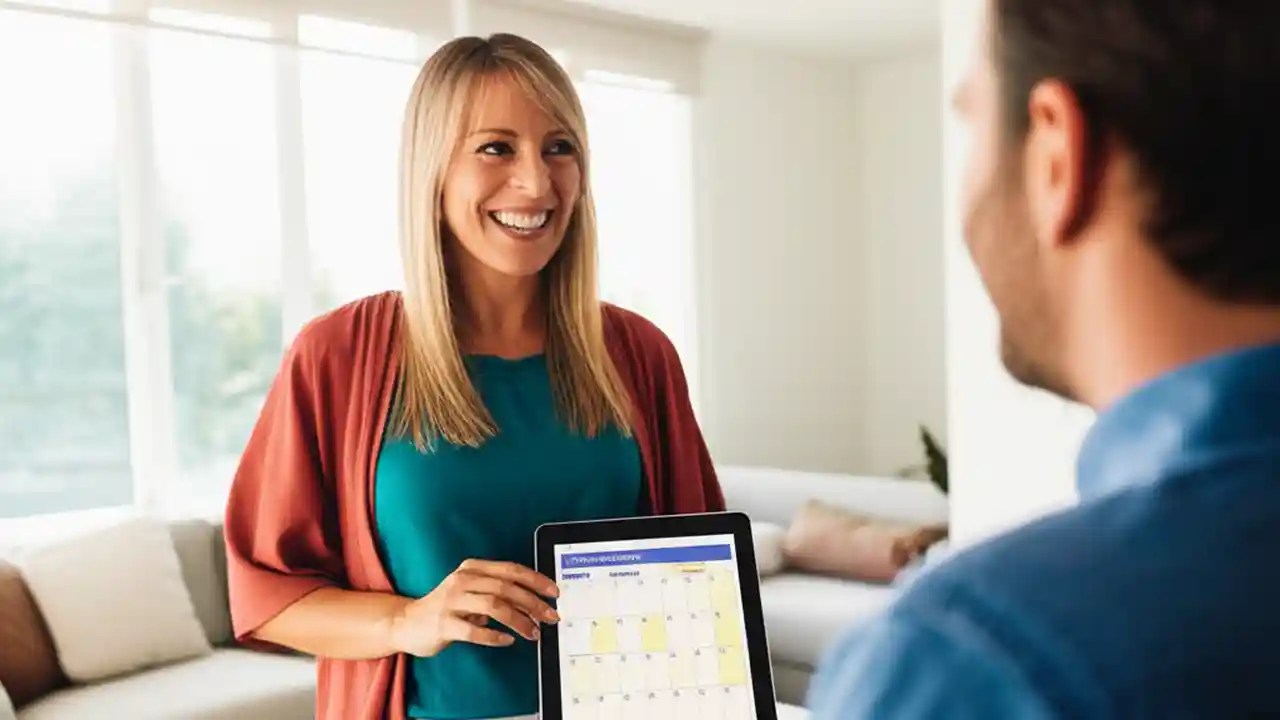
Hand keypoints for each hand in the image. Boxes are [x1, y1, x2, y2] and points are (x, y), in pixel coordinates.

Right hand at [390, 559, 559, 656]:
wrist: (407, 623)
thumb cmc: (447, 608)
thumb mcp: (472, 592)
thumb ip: (498, 593)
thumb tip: (535, 604)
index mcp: (473, 568)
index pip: (511, 569)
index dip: (535, 580)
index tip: (554, 592)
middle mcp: (462, 580)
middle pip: (506, 588)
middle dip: (533, 603)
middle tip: (550, 617)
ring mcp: (451, 601)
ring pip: (494, 606)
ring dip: (519, 621)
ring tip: (533, 633)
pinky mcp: (443, 623)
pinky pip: (474, 631)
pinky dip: (495, 636)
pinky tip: (508, 641)